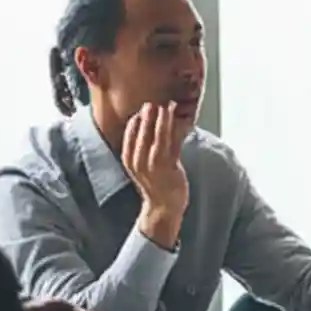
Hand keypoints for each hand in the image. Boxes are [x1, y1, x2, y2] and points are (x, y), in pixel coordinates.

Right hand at [122, 102, 189, 248]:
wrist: (163, 207)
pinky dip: (176, 131)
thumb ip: (146, 147)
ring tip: (167, 106)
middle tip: (153, 103)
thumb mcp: (144, 164)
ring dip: (163, 120)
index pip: (129, 135)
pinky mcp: (169, 167)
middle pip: (143, 133)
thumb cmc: (156, 182)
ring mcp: (153, 165)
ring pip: (158, 137)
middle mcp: (138, 162)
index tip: (141, 109)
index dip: (136, 121)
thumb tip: (154, 126)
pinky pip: (173, 145)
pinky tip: (181, 121)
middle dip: (149, 116)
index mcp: (129, 160)